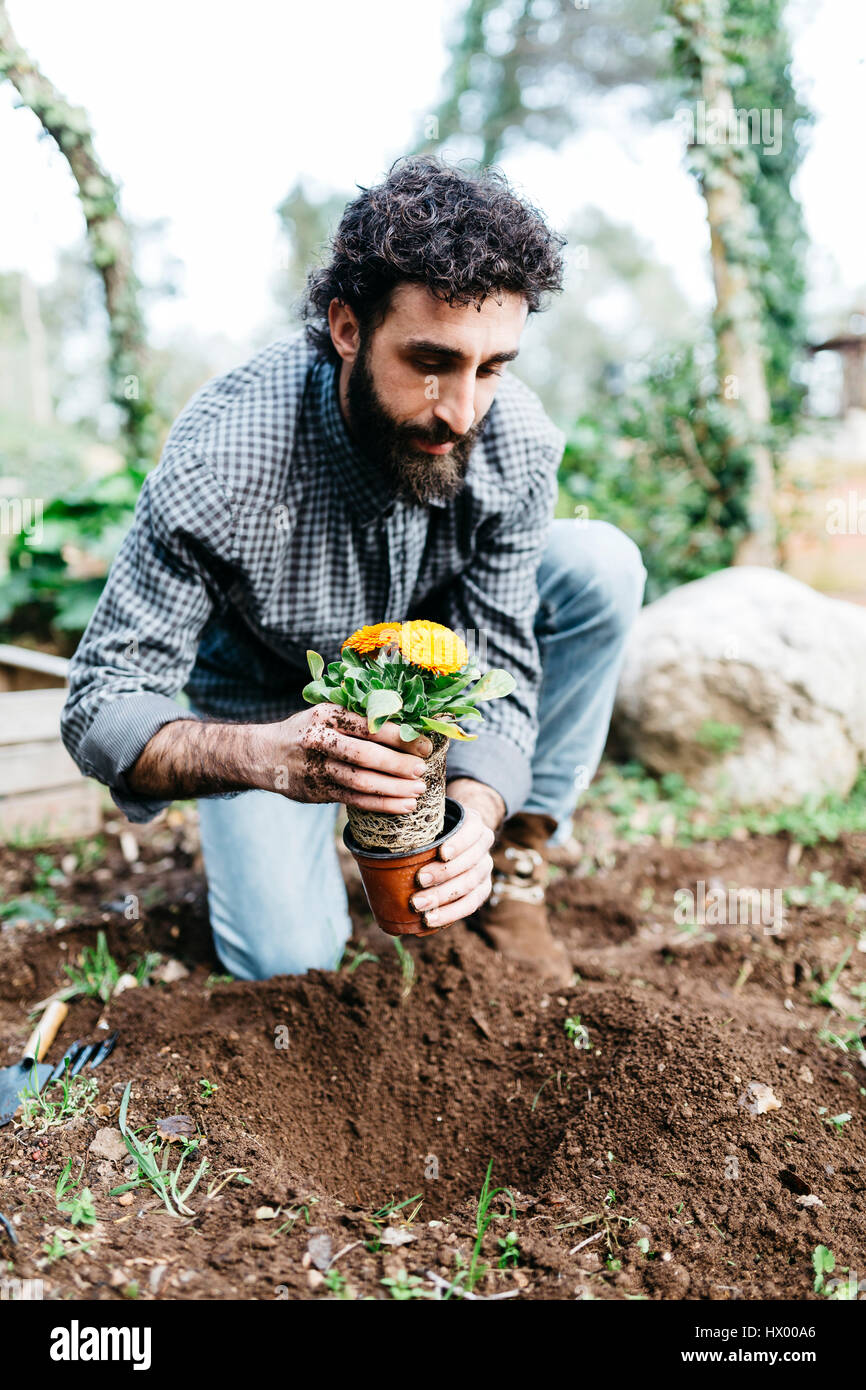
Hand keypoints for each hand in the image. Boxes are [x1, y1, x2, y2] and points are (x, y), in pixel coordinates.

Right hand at [265, 704, 432, 811]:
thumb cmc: (308, 730)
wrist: (265, 755)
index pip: (370, 726)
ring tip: (417, 791)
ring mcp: (318, 768)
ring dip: (394, 788)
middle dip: (399, 764)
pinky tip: (403, 806)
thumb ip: (359, 718)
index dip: (401, 737)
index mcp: (327, 715)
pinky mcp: (319, 791)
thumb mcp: (326, 713)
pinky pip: (355, 800)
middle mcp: (320, 740)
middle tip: (422, 770)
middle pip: (366, 755)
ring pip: (362, 781)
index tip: (424, 744)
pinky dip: (382, 804)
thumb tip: (409, 725)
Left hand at [410, 805, 494, 930]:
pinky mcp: (481, 890)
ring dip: (443, 899)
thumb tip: (381, 839)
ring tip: (420, 907)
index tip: (441, 853)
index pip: (473, 832)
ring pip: (470, 887)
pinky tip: (428, 922)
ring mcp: (484, 871)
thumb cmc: (435, 830)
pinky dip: (449, 915)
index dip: (460, 843)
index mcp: (474, 826)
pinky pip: (469, 906)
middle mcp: (483, 849)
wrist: (456, 841)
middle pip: (470, 864)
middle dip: (444, 874)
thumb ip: (415, 828)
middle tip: (420, 880)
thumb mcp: (430, 822)